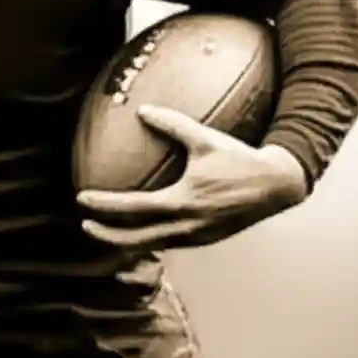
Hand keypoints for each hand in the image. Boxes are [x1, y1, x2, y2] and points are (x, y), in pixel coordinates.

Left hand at [77, 105, 309, 249]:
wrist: (276, 186)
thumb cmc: (239, 160)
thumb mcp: (205, 139)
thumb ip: (172, 125)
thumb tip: (143, 111)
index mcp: (183, 201)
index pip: (133, 208)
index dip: (104, 205)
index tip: (82, 199)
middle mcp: (186, 225)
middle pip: (134, 240)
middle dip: (106, 235)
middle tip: (85, 225)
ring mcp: (194, 237)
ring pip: (149, 246)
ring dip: (124, 242)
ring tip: (105, 232)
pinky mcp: (202, 240)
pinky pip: (166, 244)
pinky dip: (146, 241)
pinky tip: (136, 232)